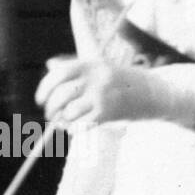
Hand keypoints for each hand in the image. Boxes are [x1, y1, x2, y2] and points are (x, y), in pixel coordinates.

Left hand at [35, 56, 160, 128]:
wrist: (155, 93)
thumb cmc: (124, 81)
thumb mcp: (101, 68)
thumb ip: (75, 67)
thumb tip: (50, 65)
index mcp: (91, 64)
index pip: (59, 73)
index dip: (44, 87)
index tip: (39, 100)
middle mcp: (95, 78)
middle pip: (60, 94)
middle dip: (50, 108)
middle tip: (50, 116)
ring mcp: (102, 96)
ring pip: (69, 111)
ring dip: (62, 121)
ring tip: (65, 123)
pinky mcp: (108, 113)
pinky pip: (81, 124)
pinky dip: (74, 129)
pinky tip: (77, 128)